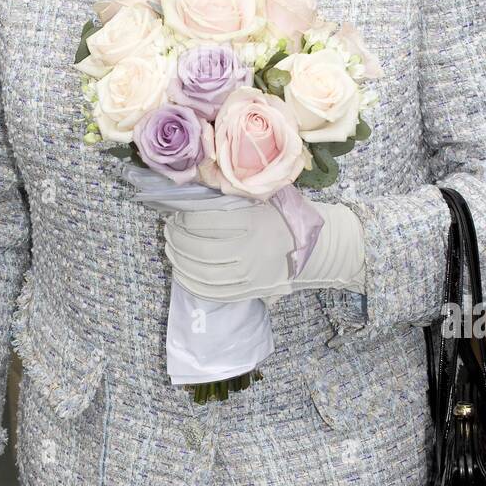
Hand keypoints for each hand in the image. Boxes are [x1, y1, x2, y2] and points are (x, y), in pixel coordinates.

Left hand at [163, 198, 364, 302]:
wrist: (318, 248)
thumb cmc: (286, 218)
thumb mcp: (265, 199)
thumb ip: (235, 198)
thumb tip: (195, 193)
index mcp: (253, 222)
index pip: (205, 220)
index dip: (184, 218)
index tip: (176, 212)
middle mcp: (250, 250)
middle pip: (199, 247)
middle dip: (176, 238)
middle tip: (168, 230)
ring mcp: (248, 274)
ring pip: (201, 271)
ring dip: (178, 259)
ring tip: (170, 248)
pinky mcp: (247, 291)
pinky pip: (211, 291)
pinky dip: (189, 282)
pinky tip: (181, 271)